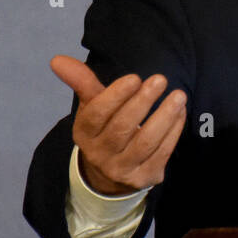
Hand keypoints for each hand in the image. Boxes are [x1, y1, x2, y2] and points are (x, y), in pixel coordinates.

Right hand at [50, 55, 186, 195]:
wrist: (110, 174)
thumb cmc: (104, 129)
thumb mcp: (91, 106)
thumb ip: (81, 82)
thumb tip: (57, 60)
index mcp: (84, 134)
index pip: (96, 115)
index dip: (115, 97)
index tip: (134, 78)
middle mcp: (99, 154)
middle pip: (121, 128)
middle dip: (142, 102)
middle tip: (160, 80)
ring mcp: (122, 169)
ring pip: (145, 143)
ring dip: (164, 117)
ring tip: (178, 96)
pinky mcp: (144, 178)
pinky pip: (162, 153)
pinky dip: (174, 131)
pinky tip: (180, 112)